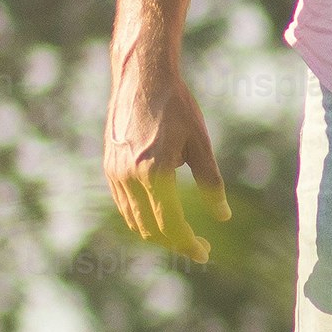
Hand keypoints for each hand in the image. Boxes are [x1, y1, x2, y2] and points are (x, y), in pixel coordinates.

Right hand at [105, 52, 230, 263]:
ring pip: (134, 220)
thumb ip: (211, 182)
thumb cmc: (177, 107)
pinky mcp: (109, 166)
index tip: (204, 253)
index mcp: (154, 172)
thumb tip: (222, 216)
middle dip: (175, 242)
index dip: (188, 244)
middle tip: (200, 247)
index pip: (170, 224)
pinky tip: (162, 215)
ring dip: (157, 233)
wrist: (141, 77)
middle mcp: (129, 176)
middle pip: (150, 229)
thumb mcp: (201, 143)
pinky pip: (124, 204)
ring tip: (183, 235)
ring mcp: (114, 172)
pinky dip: (142, 217)